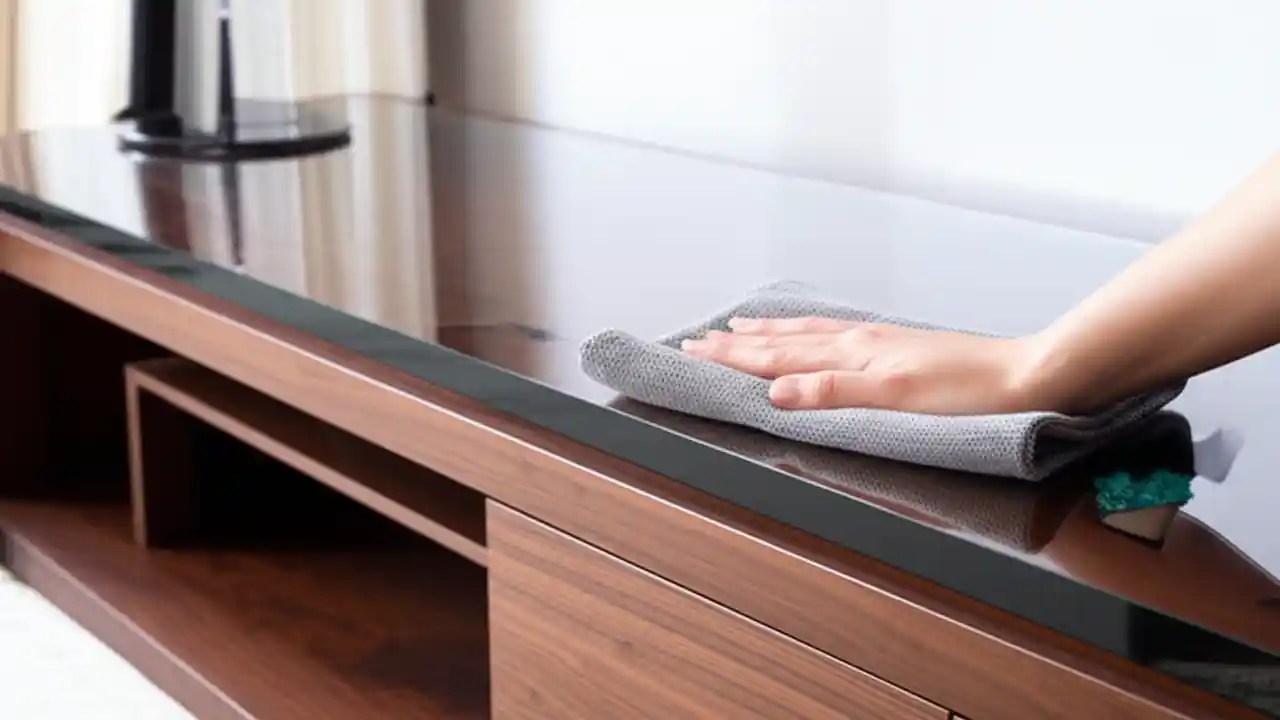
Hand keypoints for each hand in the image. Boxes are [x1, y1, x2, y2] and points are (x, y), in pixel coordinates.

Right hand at [680, 317, 1047, 414]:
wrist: (1024, 376)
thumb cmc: (967, 394)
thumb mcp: (895, 399)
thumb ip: (833, 392)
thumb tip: (776, 392)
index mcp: (853, 355)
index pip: (778, 356)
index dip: (734, 357)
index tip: (695, 350)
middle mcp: (859, 342)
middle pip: (785, 339)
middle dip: (738, 342)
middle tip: (698, 338)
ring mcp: (877, 341)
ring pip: (807, 332)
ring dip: (768, 332)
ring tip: (739, 326)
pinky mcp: (895, 347)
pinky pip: (833, 333)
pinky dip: (806, 330)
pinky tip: (810, 330)